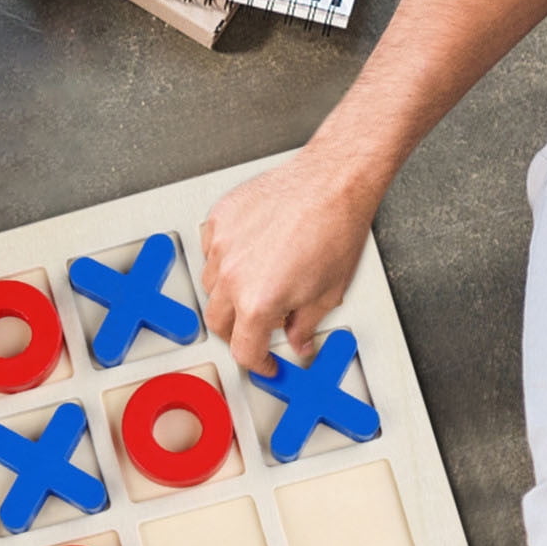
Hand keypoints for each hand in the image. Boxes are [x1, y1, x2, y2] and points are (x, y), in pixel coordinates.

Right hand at [199, 149, 382, 373]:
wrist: (333, 180)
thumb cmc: (336, 228)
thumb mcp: (327, 292)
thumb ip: (305, 325)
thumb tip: (298, 341)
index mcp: (258, 302)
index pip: (244, 350)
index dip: (258, 364)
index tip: (265, 364)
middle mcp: (233, 276)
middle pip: (218, 322)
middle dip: (237, 333)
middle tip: (257, 330)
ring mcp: (221, 245)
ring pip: (210, 286)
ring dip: (229, 295)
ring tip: (256, 286)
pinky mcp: (219, 220)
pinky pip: (210, 250)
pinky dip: (224, 259)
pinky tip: (249, 255)